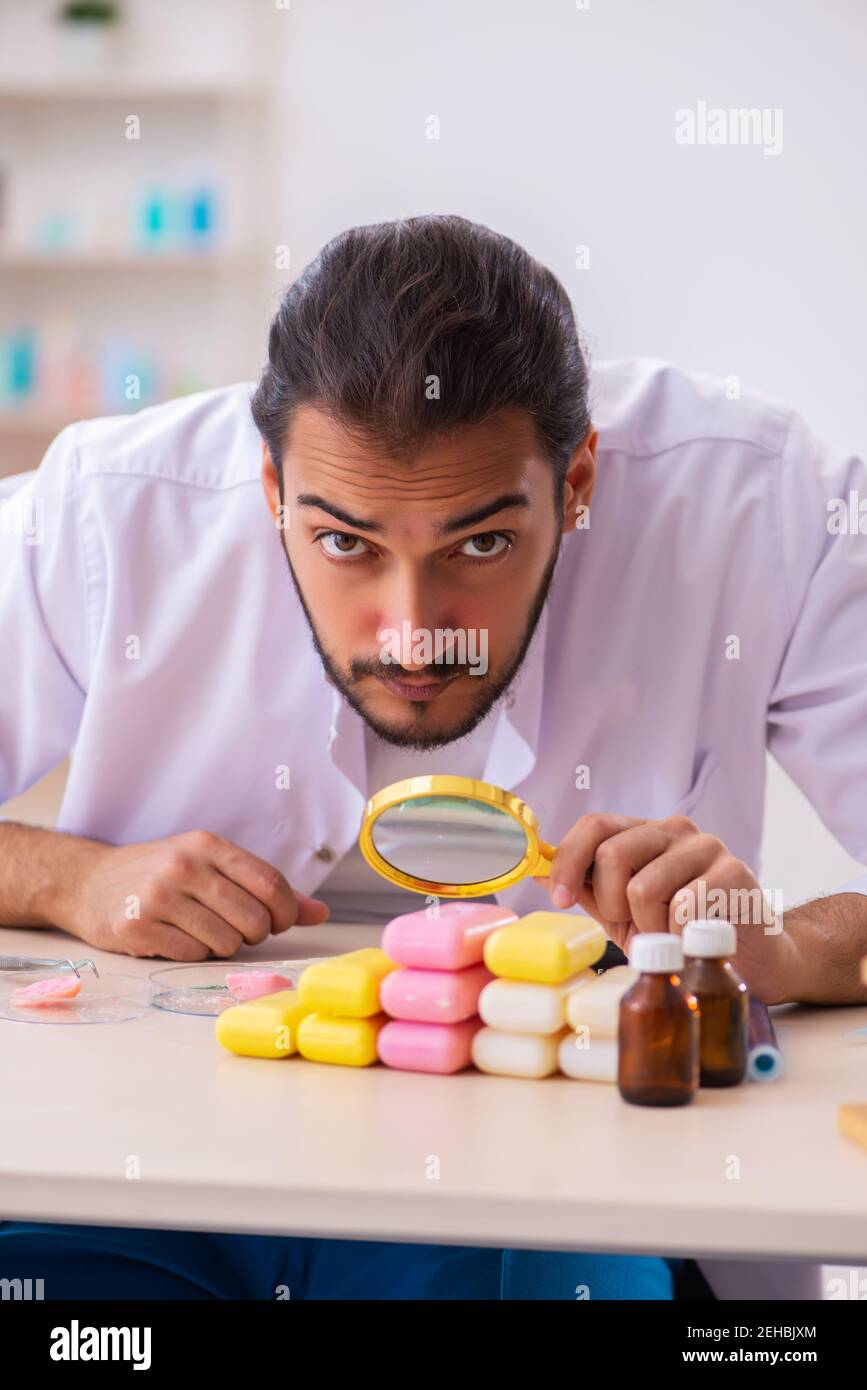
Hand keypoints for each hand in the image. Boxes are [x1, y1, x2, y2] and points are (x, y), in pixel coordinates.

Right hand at [56, 830, 329, 960]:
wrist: (87, 882)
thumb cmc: (159, 875)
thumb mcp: (210, 866)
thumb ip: (265, 889)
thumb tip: (320, 913)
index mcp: (208, 845)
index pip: (271, 884)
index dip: (286, 912)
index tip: (277, 922)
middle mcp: (185, 866)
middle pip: (254, 919)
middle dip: (255, 934)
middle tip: (237, 930)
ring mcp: (158, 897)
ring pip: (226, 942)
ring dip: (222, 946)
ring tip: (201, 930)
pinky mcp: (137, 928)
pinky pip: (192, 955)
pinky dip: (192, 954)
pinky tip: (175, 938)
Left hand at [534, 812, 794, 999]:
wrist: (752, 955)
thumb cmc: (682, 933)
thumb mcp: (625, 912)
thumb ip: (589, 889)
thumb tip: (535, 871)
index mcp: (644, 833)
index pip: (594, 825)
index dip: (568, 860)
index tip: (558, 897)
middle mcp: (675, 830)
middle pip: (613, 854)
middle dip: (614, 905)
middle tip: (636, 929)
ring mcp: (707, 847)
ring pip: (645, 887)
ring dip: (650, 927)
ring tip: (670, 938)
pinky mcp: (735, 872)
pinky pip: (683, 907)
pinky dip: (679, 935)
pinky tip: (694, 940)